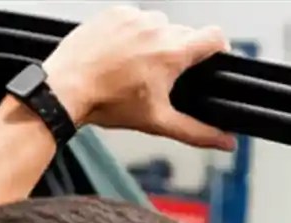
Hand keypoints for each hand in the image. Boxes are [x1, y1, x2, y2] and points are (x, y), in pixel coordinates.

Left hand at [42, 6, 234, 149]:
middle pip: (186, 33)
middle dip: (180, 52)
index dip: (218, 48)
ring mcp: (134, 17)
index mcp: (172, 53)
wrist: (65, 88)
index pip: (214, 37)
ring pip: (160, 24)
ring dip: (156, 40)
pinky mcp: (114, 13)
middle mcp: (156, 28)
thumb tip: (225, 142)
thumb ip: (197, 132)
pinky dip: (132, 32)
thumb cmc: (107, 103)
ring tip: (138, 65)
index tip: (210, 60)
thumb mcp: (157, 122)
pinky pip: (135, 18)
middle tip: (162, 76)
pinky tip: (120, 53)